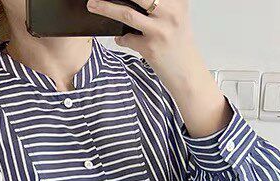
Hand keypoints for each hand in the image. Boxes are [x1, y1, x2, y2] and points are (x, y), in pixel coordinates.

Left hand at [86, 0, 230, 136]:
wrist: (187, 73)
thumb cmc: (179, 46)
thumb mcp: (175, 18)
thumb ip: (159, 6)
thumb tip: (130, 1)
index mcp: (177, 2)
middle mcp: (170, 13)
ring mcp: (160, 30)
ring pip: (127, 14)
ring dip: (105, 8)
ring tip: (93, 4)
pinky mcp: (150, 48)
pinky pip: (127, 39)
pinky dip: (121, 39)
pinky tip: (121, 39)